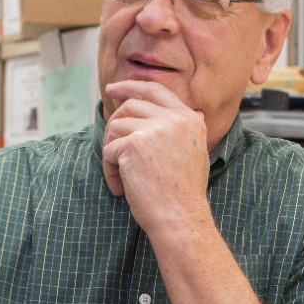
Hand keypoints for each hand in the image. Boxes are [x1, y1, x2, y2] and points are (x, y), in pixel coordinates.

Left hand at [101, 81, 209, 233]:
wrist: (181, 217)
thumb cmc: (184, 193)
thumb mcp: (196, 152)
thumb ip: (186, 129)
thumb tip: (184, 110)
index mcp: (190, 119)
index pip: (156, 90)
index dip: (132, 86)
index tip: (114, 89)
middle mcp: (174, 119)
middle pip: (131, 105)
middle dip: (114, 119)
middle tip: (107, 135)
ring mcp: (154, 130)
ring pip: (116, 126)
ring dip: (112, 150)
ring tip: (121, 174)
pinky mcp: (134, 145)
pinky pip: (109, 150)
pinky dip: (109, 169)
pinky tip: (120, 187)